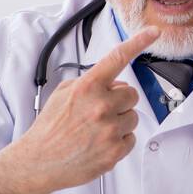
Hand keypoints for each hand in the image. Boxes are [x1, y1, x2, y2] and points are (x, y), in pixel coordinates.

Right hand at [0, 26, 158, 193]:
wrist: (38, 161)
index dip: (138, 42)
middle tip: (100, 112)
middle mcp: (101, 106)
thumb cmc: (50, 127)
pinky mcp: (115, 151)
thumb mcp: (63, 93)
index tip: (153, 32)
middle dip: (119, 101)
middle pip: (131, 94)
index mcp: (87, 88)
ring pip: (133, 117)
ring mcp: (109, 130)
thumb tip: (114, 83)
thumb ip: (90, 82)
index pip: (117, 59)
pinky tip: (100, 143)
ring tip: (96, 130)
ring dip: (120, 121)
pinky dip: (119, 141)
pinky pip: (131, 138)